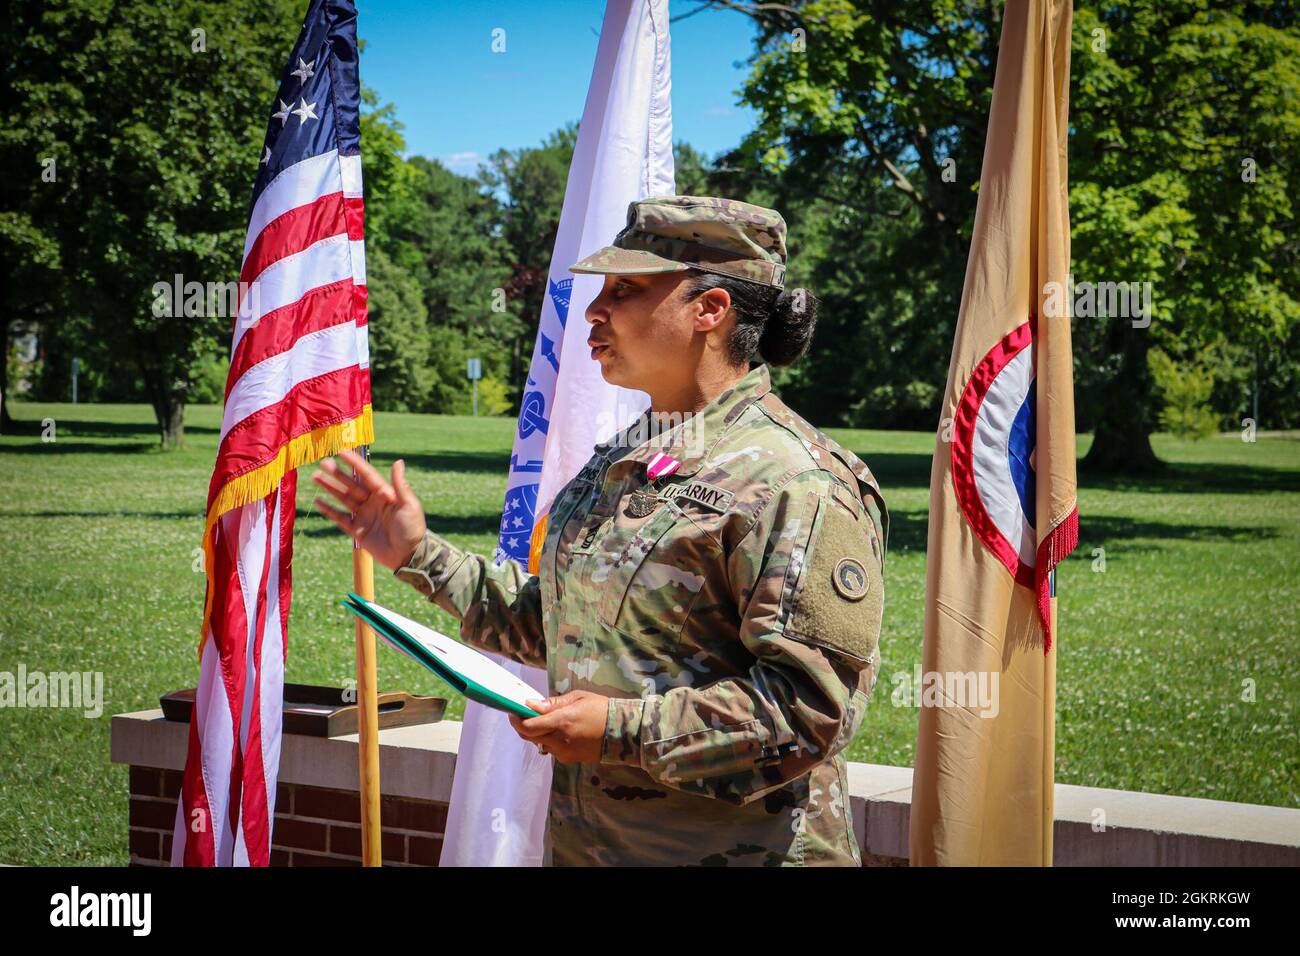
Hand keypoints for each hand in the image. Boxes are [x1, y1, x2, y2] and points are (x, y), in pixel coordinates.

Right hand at [311, 449, 426, 571]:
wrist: (408, 555)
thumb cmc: (412, 528)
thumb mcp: (409, 505)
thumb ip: (400, 484)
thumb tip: (398, 462)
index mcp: (385, 493)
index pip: (366, 475)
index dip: (354, 463)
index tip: (342, 451)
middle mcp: (372, 502)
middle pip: (351, 484)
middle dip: (337, 474)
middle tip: (323, 463)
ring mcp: (364, 515)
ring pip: (343, 498)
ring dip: (330, 488)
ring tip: (315, 477)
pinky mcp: (357, 530)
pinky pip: (340, 517)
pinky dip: (329, 510)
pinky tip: (318, 501)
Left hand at [509, 690, 609, 763]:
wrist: (622, 732)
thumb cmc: (600, 709)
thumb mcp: (578, 698)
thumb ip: (552, 704)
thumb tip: (530, 704)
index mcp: (562, 722)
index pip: (529, 726)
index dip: (517, 719)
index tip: (513, 711)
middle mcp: (559, 740)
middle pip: (529, 737)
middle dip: (522, 726)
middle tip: (522, 715)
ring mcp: (563, 752)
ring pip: (539, 743)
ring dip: (536, 733)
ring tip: (545, 721)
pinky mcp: (568, 759)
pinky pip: (551, 749)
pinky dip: (549, 740)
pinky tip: (559, 731)